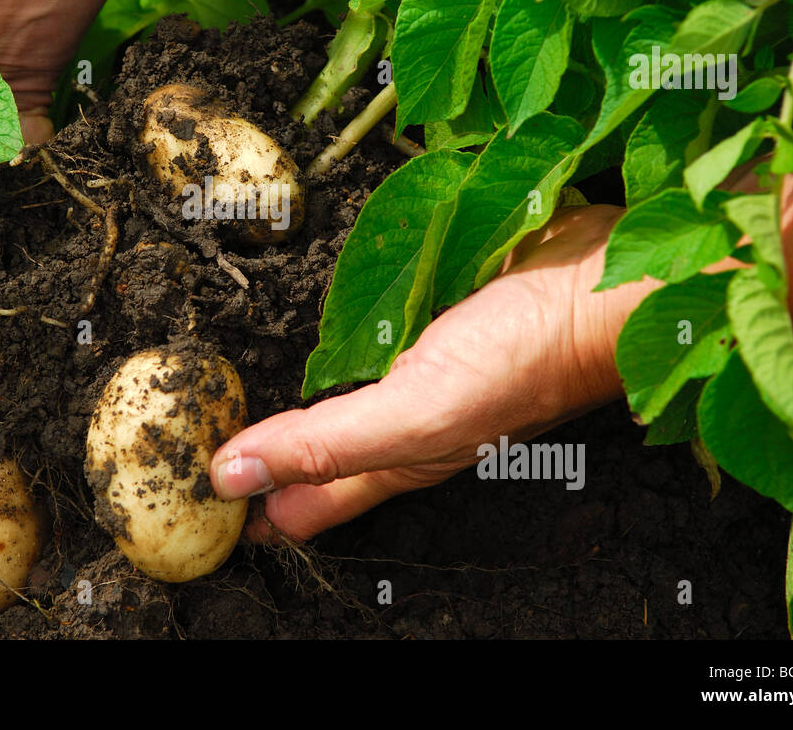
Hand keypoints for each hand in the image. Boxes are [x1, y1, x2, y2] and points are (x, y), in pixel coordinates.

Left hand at [210, 205, 648, 541]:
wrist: (603, 284)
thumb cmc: (521, 359)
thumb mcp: (415, 415)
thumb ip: (325, 445)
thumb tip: (229, 475)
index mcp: (396, 458)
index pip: (307, 500)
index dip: (251, 508)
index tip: (189, 501)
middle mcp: (401, 420)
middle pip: (316, 452)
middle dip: (259, 457)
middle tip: (195, 446)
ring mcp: (415, 367)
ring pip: (335, 392)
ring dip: (286, 394)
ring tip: (234, 389)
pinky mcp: (424, 316)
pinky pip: (361, 335)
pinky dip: (325, 338)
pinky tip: (306, 320)